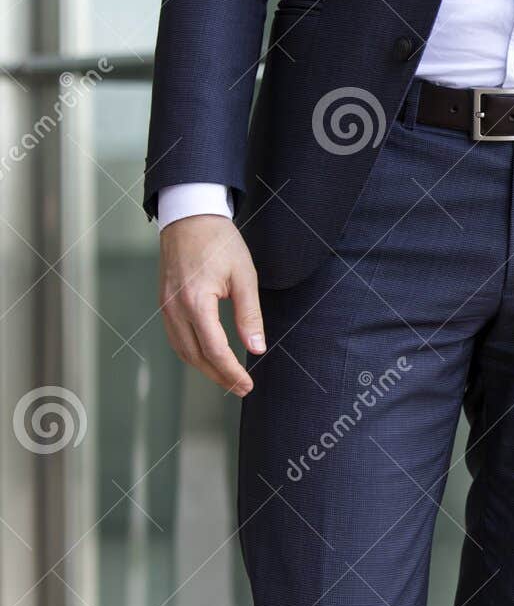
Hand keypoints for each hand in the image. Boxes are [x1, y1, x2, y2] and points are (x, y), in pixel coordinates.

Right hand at [158, 215, 265, 395]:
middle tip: (242, 388)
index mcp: (196, 302)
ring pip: (182, 350)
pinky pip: (176, 337)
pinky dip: (192, 352)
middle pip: (195, 356)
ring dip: (204, 368)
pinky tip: (208, 357)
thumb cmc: (220, 242)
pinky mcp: (165, 303)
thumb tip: (257, 347)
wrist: (190, 217)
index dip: (231, 371)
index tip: (247, 384)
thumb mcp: (244, 276)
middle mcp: (175, 308)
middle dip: (219, 376)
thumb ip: (249, 314)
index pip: (214, 349)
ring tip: (228, 378)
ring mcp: (166, 306)